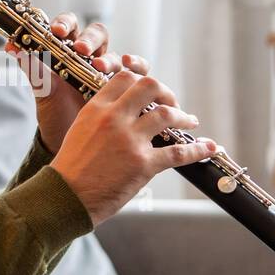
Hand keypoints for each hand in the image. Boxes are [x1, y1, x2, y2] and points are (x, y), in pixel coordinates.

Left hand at [4, 12, 148, 153]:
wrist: (69, 144)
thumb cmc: (55, 114)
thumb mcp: (43, 92)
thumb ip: (32, 70)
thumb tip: (12, 48)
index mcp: (68, 52)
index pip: (70, 27)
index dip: (65, 24)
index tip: (57, 31)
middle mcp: (90, 58)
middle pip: (96, 35)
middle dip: (89, 39)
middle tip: (81, 48)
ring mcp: (109, 71)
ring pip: (115, 52)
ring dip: (109, 57)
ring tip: (99, 67)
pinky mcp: (125, 86)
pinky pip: (137, 71)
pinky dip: (136, 66)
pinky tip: (129, 69)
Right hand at [47, 69, 218, 227]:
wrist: (65, 197)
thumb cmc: (71, 168)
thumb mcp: (80, 130)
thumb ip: (101, 116)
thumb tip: (123, 111)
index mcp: (97, 108)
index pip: (125, 78)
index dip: (142, 80)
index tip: (151, 92)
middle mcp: (114, 118)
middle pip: (150, 86)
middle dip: (166, 92)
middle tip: (173, 104)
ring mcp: (130, 140)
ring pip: (167, 115)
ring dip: (184, 117)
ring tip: (190, 122)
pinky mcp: (143, 164)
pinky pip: (178, 152)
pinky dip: (198, 149)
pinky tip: (208, 147)